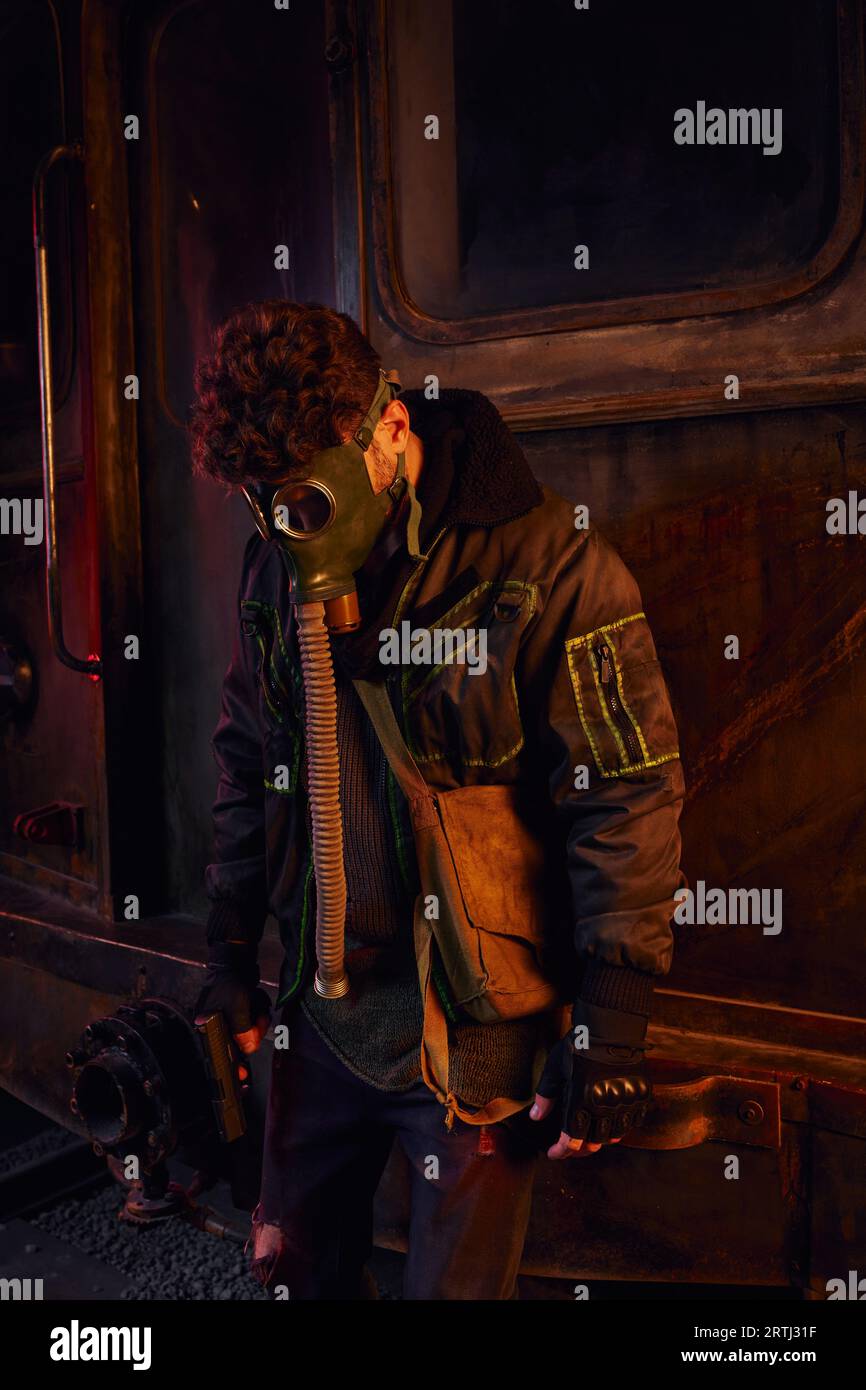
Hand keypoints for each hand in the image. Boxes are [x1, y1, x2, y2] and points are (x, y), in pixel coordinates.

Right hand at [195, 969, 270, 1057]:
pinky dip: (259, 1016)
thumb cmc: (229, 982)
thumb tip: (249, 1048)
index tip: (242, 1075)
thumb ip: (242, 1030)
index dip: (230, 1065)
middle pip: (238, 1044)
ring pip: (249, 1034)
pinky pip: (253, 1024)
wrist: (236, 961)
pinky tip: (259, 1005)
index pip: (218, 1052)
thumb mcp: (236, 1007)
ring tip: (259, 1009)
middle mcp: (217, 1025)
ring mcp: (230, 1020)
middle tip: (259, 1023)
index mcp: (207, 1026)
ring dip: (259, 1023)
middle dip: (252, 1034)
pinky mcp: (241, 1014)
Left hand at [529, 1007, 651, 1160]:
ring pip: (614, 1136)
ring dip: (601, 1140)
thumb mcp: (556, 1067)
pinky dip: (621, 1128)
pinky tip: (612, 1124)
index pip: (571, 1139)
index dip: (561, 1151)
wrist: (612, 1026)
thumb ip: (545, 1095)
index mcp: (582, 1097)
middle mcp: (605, 1103)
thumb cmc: (580, 1045)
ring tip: (591, 1136)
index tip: (554, 1153)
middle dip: (579, 1149)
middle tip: (571, 1147)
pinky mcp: (641, 1095)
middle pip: (593, 1142)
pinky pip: (632, 1123)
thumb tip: (536, 1118)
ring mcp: (626, 1100)